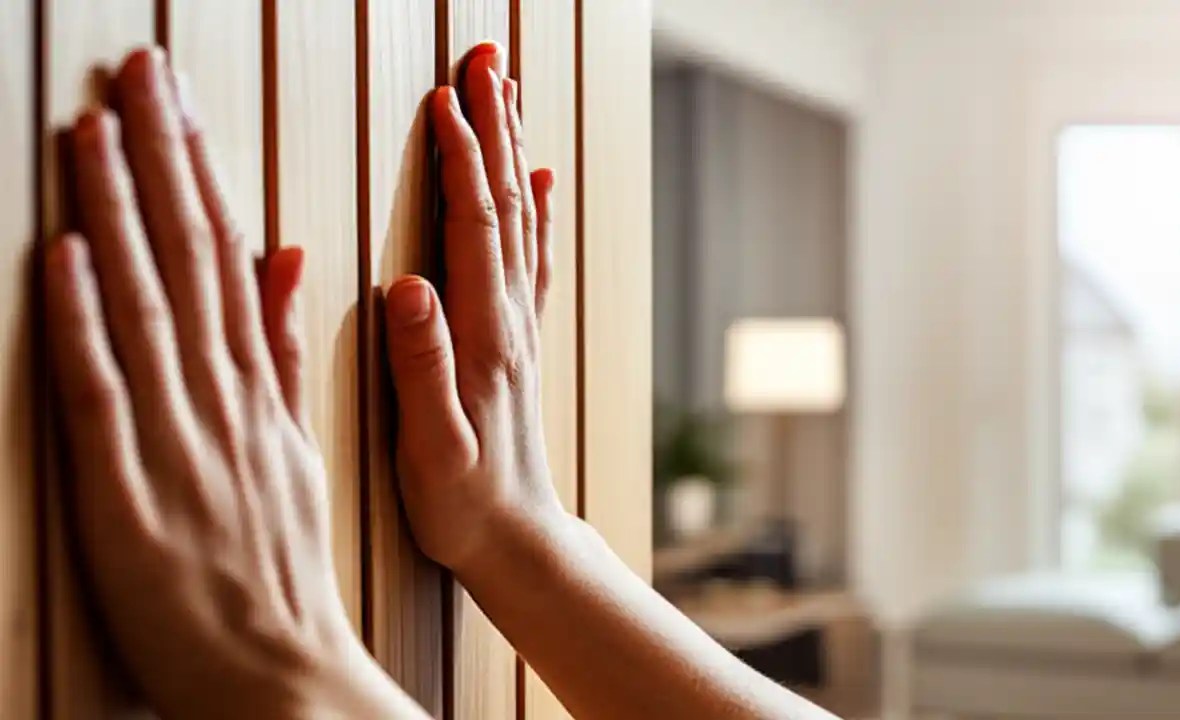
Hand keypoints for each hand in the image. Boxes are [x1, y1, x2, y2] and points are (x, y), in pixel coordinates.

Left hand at [46, 48, 417, 717]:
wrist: (287, 673)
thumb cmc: (279, 566)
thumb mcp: (293, 447)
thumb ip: (280, 351)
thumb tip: (281, 261)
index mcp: (255, 391)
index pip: (227, 261)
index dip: (196, 175)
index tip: (174, 102)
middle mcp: (221, 402)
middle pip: (190, 263)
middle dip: (159, 158)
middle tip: (137, 73)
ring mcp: (177, 444)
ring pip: (148, 311)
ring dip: (120, 214)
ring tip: (96, 128)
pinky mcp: (128, 496)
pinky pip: (104, 398)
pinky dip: (83, 325)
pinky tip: (69, 257)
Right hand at [385, 43, 560, 574]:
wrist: (518, 539)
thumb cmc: (465, 503)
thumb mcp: (430, 446)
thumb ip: (421, 365)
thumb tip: (407, 283)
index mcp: (483, 337)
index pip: (474, 228)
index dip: (460, 159)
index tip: (446, 98)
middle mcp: (509, 320)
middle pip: (505, 204)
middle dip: (494, 127)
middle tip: (487, 59)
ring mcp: (518, 327)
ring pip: (519, 219)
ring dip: (512, 150)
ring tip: (508, 92)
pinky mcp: (517, 342)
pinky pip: (531, 259)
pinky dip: (534, 210)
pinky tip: (537, 178)